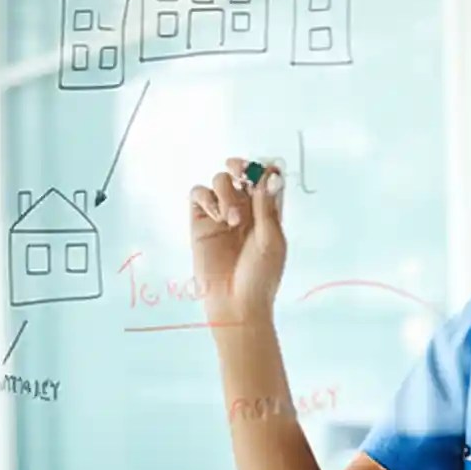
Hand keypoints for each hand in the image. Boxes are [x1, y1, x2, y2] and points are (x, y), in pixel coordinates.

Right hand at [189, 158, 286, 323]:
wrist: (235, 303)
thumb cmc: (260, 277)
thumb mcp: (271, 240)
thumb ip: (266, 207)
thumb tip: (269, 176)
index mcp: (268, 212)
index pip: (266, 179)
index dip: (265, 168)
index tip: (266, 168)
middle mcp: (245, 210)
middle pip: (241, 173)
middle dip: (241, 166)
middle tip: (241, 169)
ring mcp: (222, 215)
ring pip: (220, 181)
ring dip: (226, 191)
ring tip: (232, 219)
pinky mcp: (201, 224)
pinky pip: (199, 195)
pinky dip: (207, 197)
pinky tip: (217, 217)